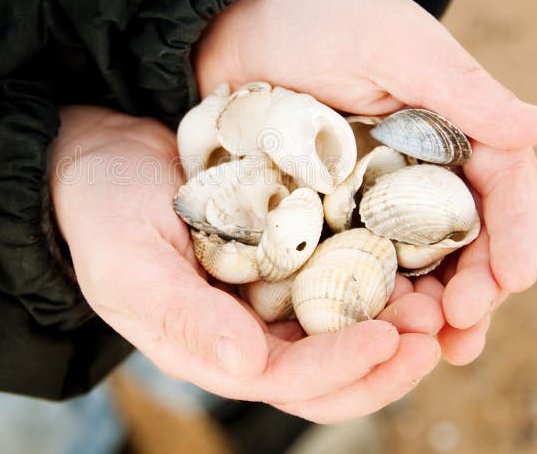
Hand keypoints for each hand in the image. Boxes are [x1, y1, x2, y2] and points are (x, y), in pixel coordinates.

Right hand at [50, 106, 443, 422]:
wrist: (100, 155)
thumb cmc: (101, 209)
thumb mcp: (128, 261)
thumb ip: (181, 316)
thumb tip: (247, 368)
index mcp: (209, 347)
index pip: (287, 381)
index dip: (342, 369)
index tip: (391, 340)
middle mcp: (246, 331)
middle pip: (330, 370)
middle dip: (385, 360)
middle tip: (433, 327)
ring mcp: (266, 292)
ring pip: (344, 326)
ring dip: (393, 319)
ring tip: (436, 294)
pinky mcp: (283, 251)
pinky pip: (337, 273)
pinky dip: (375, 272)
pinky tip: (405, 250)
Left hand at [195, 0, 536, 364]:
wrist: (234, 29)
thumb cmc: (316, 22)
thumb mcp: (389, 42)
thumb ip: (459, 88)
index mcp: (451, 127)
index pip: (501, 187)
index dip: (514, 235)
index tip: (514, 282)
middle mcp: (419, 168)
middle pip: (462, 239)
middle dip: (472, 289)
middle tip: (461, 334)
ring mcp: (371, 195)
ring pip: (413, 262)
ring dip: (425, 306)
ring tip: (423, 345)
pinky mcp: (325, 213)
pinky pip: (354, 262)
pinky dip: (368, 296)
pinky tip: (366, 327)